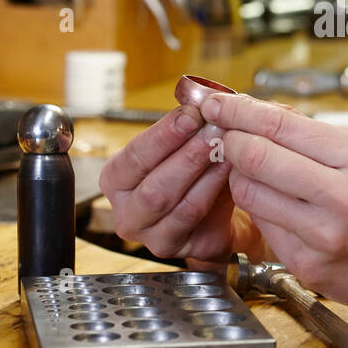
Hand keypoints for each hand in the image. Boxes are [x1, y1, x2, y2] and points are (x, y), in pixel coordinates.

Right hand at [97, 104, 241, 263]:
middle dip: (186, 155)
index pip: (134, 156)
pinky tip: (230, 173)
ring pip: (175, 204)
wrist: (224, 212)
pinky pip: (194, 220)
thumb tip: (208, 98)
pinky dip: (213, 193)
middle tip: (213, 131)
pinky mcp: (177, 249)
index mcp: (117, 179)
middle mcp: (127, 212)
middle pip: (153, 186)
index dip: (163, 134)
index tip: (191, 114)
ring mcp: (150, 235)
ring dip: (203, 173)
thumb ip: (194, 123)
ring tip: (225, 148)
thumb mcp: (190, 143)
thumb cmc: (200, 173)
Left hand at [199, 91, 347, 317]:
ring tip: (252, 171)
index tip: (218, 104)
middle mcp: (343, 197)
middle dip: (230, 141)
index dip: (238, 111)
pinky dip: (260, 210)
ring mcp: (324, 237)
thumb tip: (260, 113)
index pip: (279, 126)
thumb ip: (317, 138)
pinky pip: (264, 227)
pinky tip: (275, 204)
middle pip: (255, 157)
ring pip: (250, 194)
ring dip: (240, 177)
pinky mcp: (309, 267)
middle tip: (224, 135)